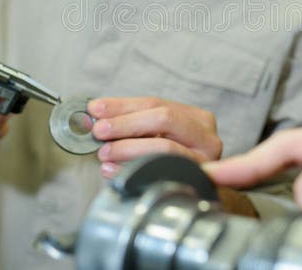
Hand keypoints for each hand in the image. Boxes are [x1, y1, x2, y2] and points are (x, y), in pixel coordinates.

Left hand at [87, 97, 222, 178]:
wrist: (195, 199)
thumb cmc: (171, 161)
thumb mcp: (156, 138)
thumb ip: (131, 123)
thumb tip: (95, 114)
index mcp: (196, 118)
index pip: (155, 103)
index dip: (123, 105)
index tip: (95, 109)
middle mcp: (206, 137)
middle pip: (164, 118)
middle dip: (126, 124)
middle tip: (99, 131)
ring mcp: (206, 161)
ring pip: (164, 146)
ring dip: (127, 148)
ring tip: (104, 152)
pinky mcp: (197, 182)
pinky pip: (160, 172)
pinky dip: (132, 169)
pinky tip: (113, 170)